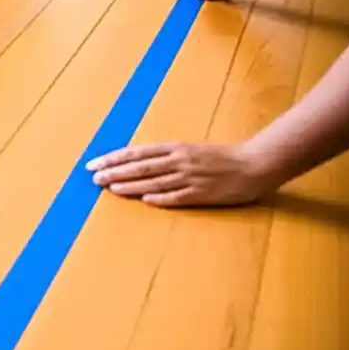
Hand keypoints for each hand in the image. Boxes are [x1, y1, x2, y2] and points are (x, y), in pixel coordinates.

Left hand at [86, 142, 278, 207]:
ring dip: (131, 185)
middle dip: (115, 171)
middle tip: (94, 178)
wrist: (254, 163)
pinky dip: (161, 198)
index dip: (114, 158)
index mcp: (175, 148)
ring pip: (155, 181)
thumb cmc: (220, 158)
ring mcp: (191, 177)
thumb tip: (137, 163)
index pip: (137, 152)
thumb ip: (166, 157)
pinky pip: (178, 196)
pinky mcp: (202, 193)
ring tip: (111, 188)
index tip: (94, 164)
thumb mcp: (190, 150)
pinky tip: (145, 201)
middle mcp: (179, 160)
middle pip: (141, 166)